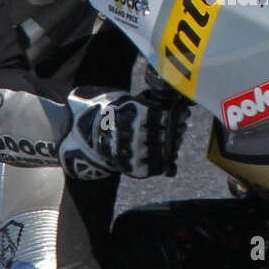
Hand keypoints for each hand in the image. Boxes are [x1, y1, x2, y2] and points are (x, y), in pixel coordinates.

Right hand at [61, 88, 189, 178]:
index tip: (184, 114)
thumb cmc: (111, 113)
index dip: (177, 115)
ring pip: (163, 151)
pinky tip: (165, 154)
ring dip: (172, 145)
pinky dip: (164, 162)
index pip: (164, 116)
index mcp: (133, 114)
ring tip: (173, 140)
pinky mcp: (131, 168)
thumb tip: (174, 105)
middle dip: (177, 130)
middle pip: (165, 134)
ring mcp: (132, 152)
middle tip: (181, 127)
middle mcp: (133, 133)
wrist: (85, 134)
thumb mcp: (126, 100)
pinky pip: (155, 167)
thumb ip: (148, 102)